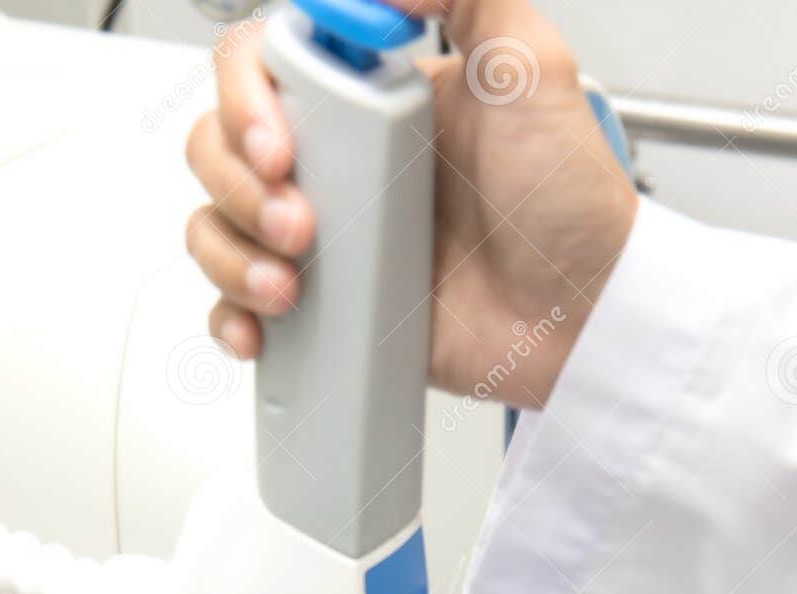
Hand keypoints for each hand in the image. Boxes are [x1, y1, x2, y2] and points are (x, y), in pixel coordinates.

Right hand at [185, 0, 637, 407]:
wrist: (579, 317)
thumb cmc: (566, 205)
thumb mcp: (531, 66)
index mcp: (368, 98)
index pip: (261, 68)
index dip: (245, 100)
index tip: (278, 144)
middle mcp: (338, 163)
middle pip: (219, 146)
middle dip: (240, 187)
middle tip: (302, 224)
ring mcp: (327, 240)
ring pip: (217, 225)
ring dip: (231, 253)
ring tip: (291, 285)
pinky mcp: (327, 311)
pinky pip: (239, 306)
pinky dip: (232, 316)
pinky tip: (262, 325)